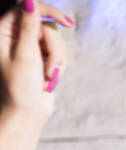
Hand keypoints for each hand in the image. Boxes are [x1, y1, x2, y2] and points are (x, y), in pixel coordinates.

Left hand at [0, 2, 72, 120]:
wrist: (27, 111)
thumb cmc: (21, 86)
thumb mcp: (26, 54)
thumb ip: (29, 26)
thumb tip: (30, 1)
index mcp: (3, 30)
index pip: (28, 9)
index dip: (48, 12)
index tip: (67, 23)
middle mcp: (15, 35)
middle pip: (45, 26)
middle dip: (53, 48)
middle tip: (51, 68)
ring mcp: (29, 45)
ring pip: (54, 39)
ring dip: (57, 59)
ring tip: (49, 77)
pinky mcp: (40, 55)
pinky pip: (58, 50)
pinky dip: (58, 64)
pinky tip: (50, 77)